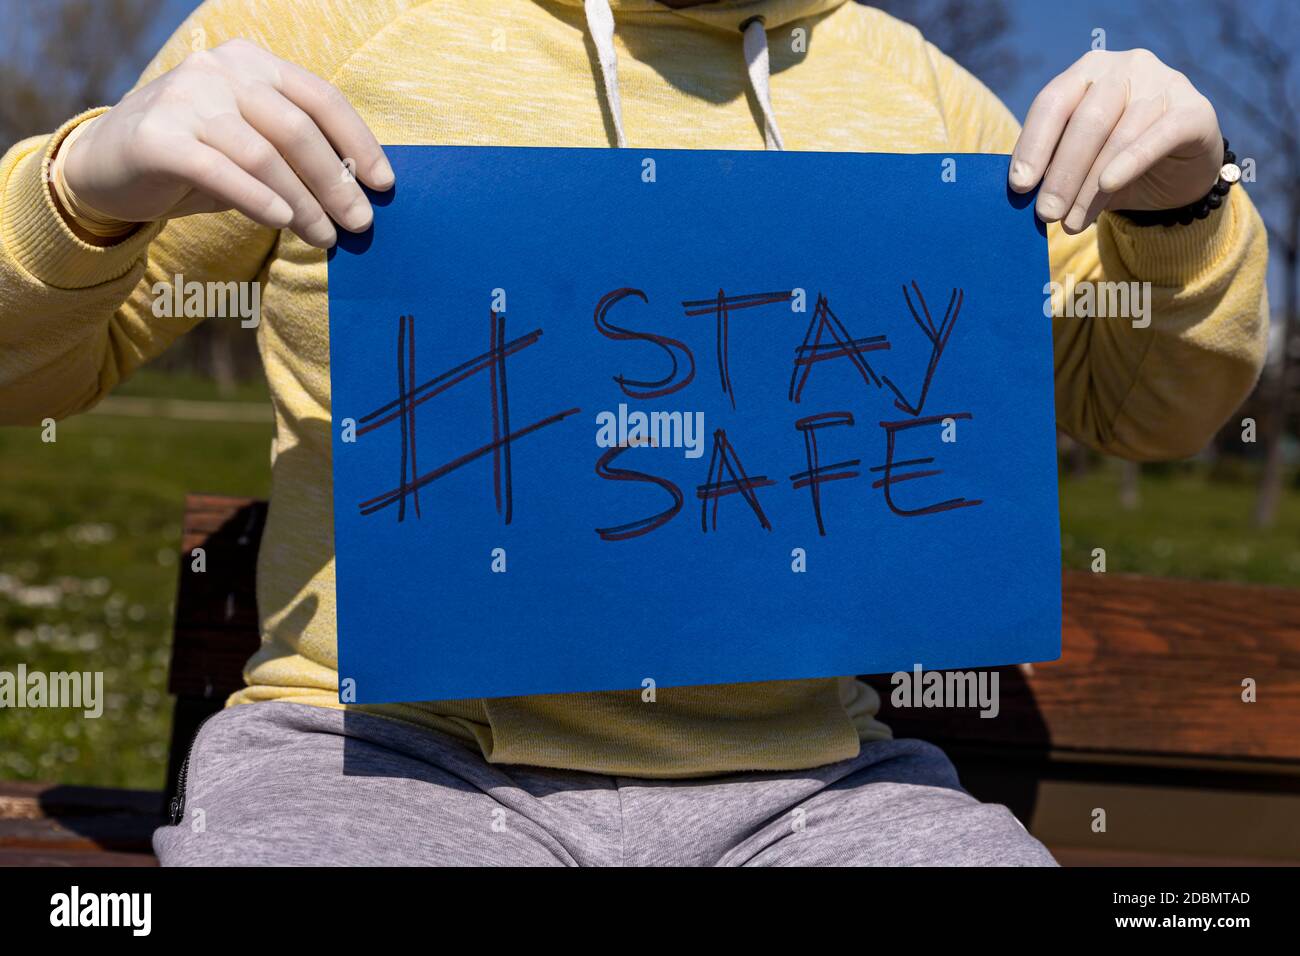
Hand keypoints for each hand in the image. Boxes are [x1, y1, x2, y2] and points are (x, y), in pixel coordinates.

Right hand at [61, 38, 392, 248]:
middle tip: (360, 223)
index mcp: (253, 63)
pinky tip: (284, 224)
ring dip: (304, 203)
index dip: (358, 142)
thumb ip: (296, 156)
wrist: (108, 165)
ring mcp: (185, 98)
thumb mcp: (253, 145)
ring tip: (326, 237)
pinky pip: (221, 171)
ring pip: (264, 155)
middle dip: (336, 182)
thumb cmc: (198, 158)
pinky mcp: (157, 137)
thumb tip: (357, 195)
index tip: (383, 184)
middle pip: (297, 129)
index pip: (321, 99)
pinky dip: (259, 199)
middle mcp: (220, 70)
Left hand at [1009, 49, 1223, 234]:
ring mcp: (1164, 83)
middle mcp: (1126, 68)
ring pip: (1118, 136)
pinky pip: (1158, 137)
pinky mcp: (1195, 110)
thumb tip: (1018, 191)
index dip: (1033, 144)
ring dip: (1090, 187)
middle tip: (1046, 214)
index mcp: (1088, 72)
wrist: (1177, 173)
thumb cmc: (1116, 164)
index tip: (1019, 186)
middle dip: (1061, 173)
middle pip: (1085, 120)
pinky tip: (1109, 187)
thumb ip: (1051, 167)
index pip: (1053, 102)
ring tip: (1072, 223)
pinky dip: (1130, 162)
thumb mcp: (1078, 163)